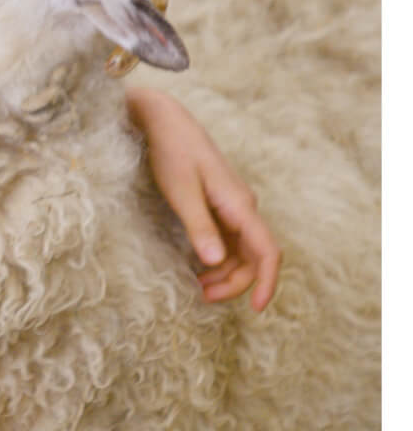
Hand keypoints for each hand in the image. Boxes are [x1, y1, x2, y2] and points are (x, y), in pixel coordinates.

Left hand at [127, 87, 281, 310]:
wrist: (164, 121)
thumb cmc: (171, 153)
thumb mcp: (181, 192)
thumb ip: (199, 226)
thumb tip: (215, 262)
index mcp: (240, 205)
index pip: (267, 252)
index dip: (266, 283)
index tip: (258, 310)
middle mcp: (242, 208)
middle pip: (254, 257)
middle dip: (235, 283)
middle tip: (202, 297)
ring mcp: (232, 207)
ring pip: (240, 251)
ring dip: (225, 273)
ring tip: (197, 287)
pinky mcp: (218, 205)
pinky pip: (228, 240)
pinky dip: (216, 258)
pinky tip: (197, 268)